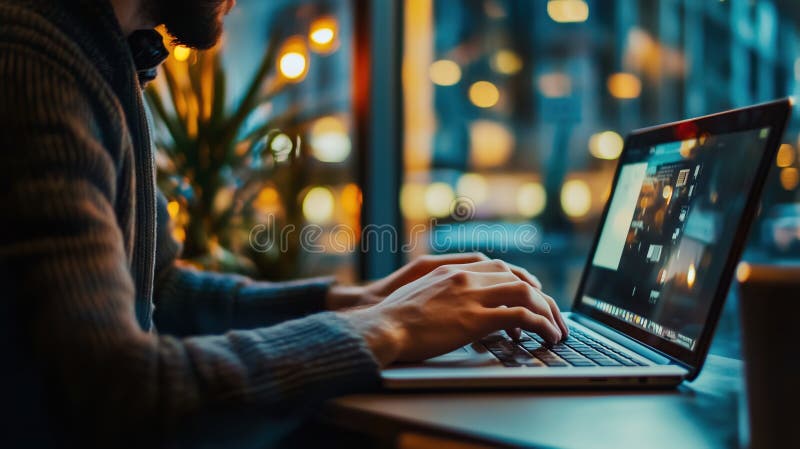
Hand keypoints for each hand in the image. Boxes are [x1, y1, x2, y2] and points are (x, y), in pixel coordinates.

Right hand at [339, 259, 566, 366]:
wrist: (379, 326)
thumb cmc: (391, 318)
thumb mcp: (416, 294)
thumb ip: (438, 292)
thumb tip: (451, 306)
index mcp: (450, 270)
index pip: (498, 267)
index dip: (521, 280)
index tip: (533, 294)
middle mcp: (464, 277)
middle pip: (517, 278)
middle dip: (541, 297)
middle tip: (552, 316)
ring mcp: (471, 296)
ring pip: (525, 293)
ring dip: (547, 311)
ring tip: (556, 331)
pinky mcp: (475, 319)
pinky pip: (521, 316)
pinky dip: (541, 325)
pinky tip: (547, 336)